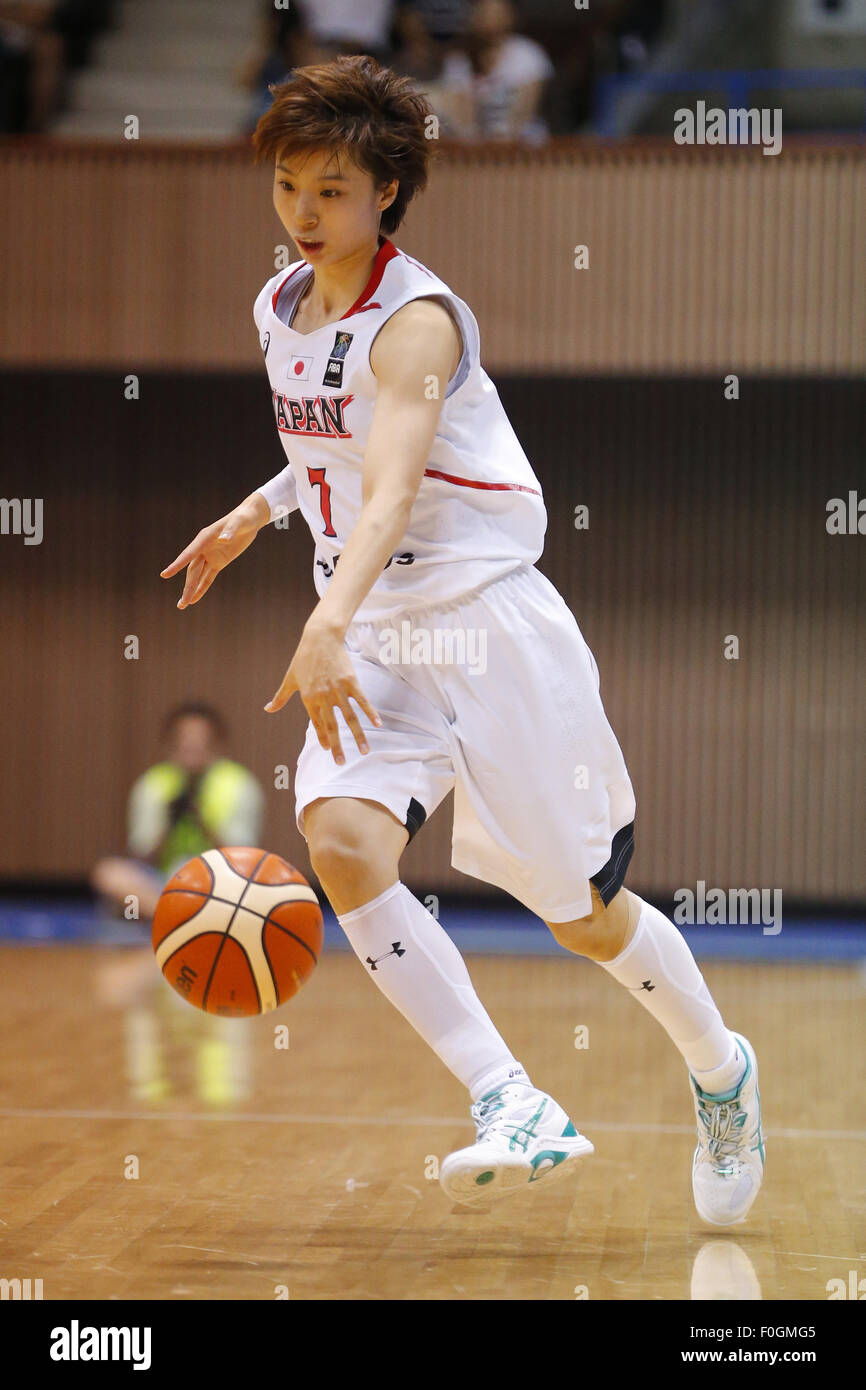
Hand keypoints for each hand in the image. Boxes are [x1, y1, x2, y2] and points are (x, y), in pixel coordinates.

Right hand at [160, 496, 267, 608]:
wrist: (250, 519)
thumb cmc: (243, 518)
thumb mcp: (239, 523)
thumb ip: (230, 531)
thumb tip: (224, 539)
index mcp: (205, 538)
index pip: (188, 554)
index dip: (177, 565)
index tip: (165, 574)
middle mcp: (204, 548)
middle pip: (192, 570)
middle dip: (187, 587)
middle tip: (181, 603)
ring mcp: (210, 556)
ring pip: (197, 576)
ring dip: (191, 589)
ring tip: (183, 605)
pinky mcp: (219, 562)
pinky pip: (208, 577)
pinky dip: (202, 588)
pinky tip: (195, 599)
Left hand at [264, 620, 381, 763]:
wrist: (320, 638)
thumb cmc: (303, 658)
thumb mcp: (290, 678)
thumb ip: (280, 697)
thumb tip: (267, 709)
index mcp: (308, 698)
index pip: (317, 724)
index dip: (323, 738)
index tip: (328, 751)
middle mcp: (324, 697)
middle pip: (332, 726)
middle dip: (338, 746)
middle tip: (341, 762)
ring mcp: (339, 690)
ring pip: (350, 718)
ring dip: (357, 736)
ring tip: (364, 751)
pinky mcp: (351, 681)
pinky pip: (362, 701)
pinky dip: (370, 713)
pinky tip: (377, 725)